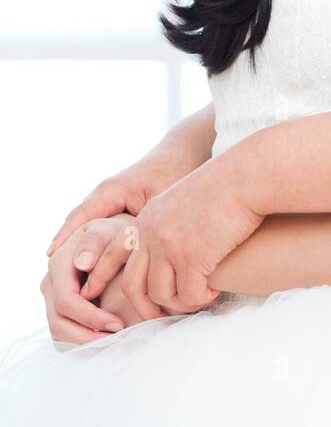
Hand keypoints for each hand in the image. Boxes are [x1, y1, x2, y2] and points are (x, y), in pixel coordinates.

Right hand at [41, 214, 147, 344]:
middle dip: (88, 336)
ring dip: (85, 343)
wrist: (117, 241)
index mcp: (58, 263)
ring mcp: (52, 298)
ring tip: (115, 342)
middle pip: (58, 322)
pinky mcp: (59, 310)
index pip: (66, 301)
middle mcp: (50, 282)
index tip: (119, 324)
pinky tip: (107, 339)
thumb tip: (81, 263)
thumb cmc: (117, 235)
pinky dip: (82, 342)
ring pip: (59, 333)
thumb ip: (97, 243)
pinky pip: (64, 334)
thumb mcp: (111, 231)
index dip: (91, 318)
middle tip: (119, 339)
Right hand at [46, 147, 201, 259]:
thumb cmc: (174, 175)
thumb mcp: (161, 201)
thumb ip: (145, 224)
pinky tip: (84, 263)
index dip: (67, 236)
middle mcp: (104, 193)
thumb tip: (131, 253)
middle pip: (77, 221)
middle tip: (52, 271)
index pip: (82, 214)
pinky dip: (88, 241)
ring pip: (84, 224)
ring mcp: (107, 199)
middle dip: (65, 244)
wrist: (182, 154)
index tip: (51, 255)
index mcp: (112, 190)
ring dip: (73, 244)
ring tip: (61, 272)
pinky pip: (95, 224)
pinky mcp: (114, 206)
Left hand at [81, 153, 264, 316]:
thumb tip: (173, 259)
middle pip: (134, 286)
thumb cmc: (225, 189)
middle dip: (146, 309)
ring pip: (162, 295)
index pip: (118, 256)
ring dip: (182, 303)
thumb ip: (170, 228)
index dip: (113, 280)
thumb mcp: (184, 204)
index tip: (105, 297)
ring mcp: (169, 246)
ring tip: (200, 297)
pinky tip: (216, 289)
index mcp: (146, 220)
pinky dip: (202, 298)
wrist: (245, 178)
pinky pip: (190, 295)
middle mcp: (150, 234)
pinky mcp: (192, 256)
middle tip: (162, 320)